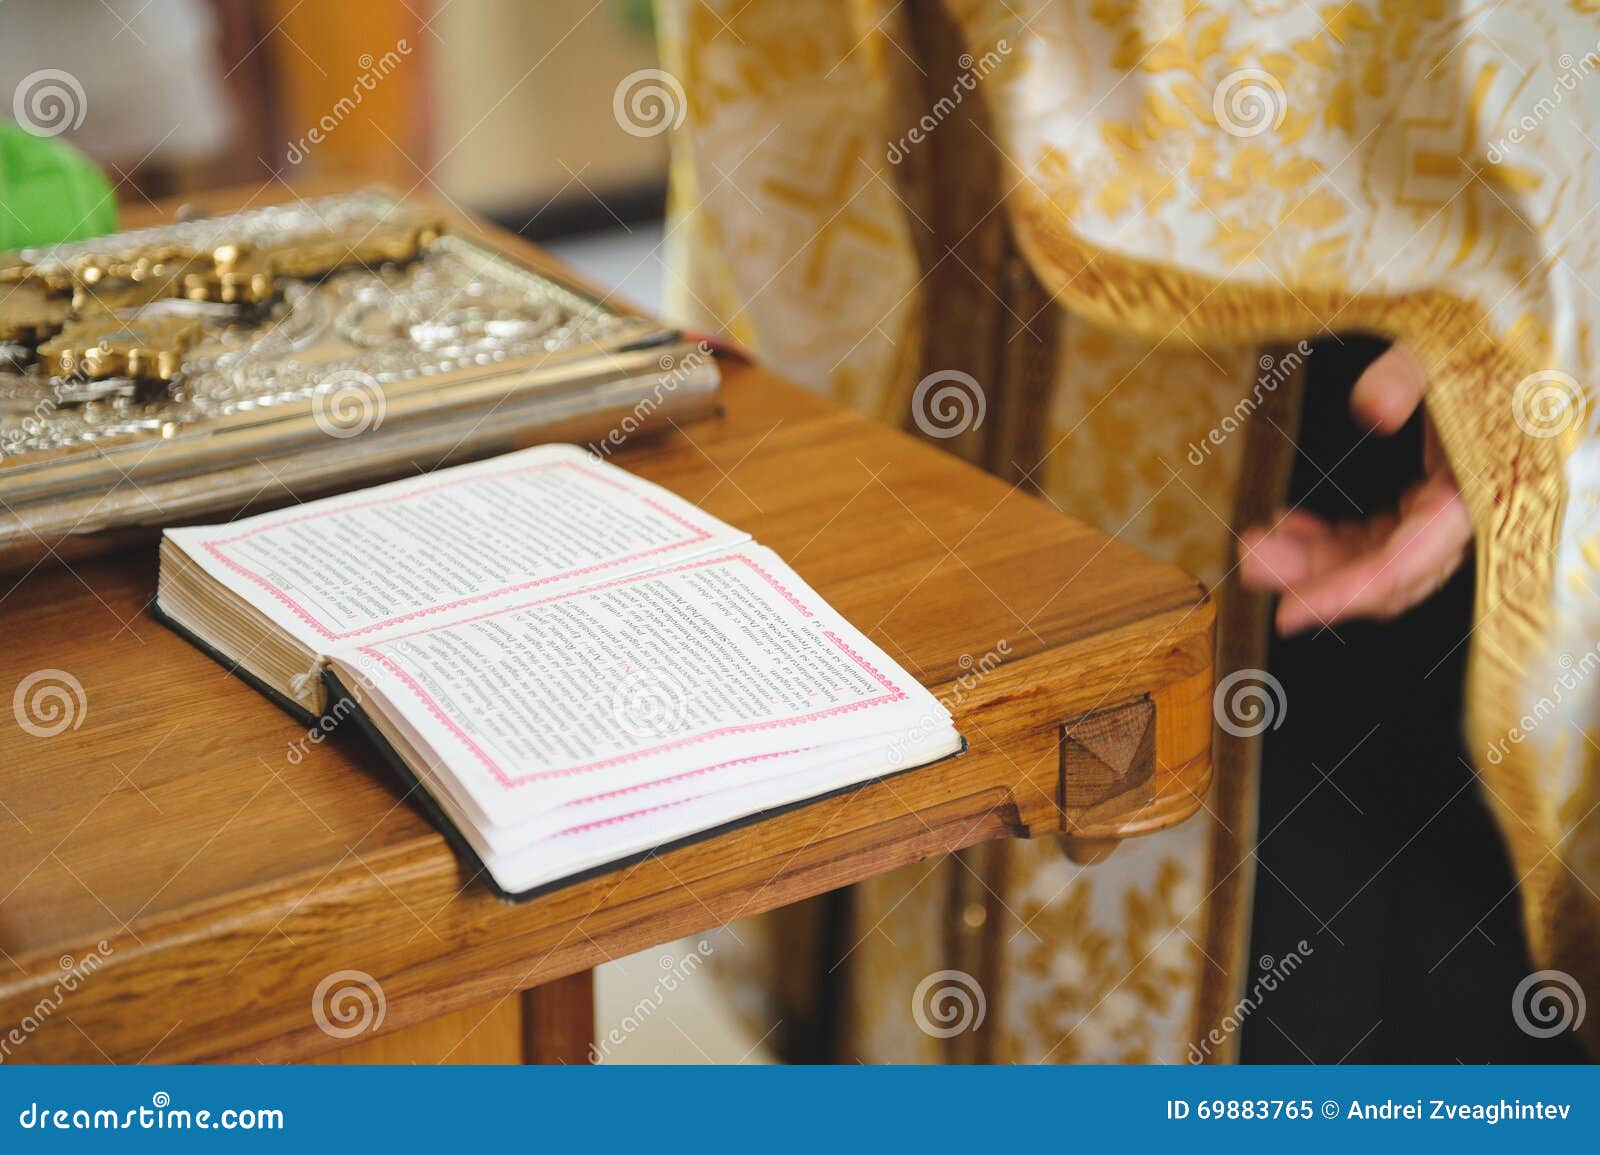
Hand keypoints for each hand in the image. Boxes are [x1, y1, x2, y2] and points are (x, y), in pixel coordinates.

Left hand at [1238, 343, 1472, 634]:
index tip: (1287, 613)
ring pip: (1374, 561)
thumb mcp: (1441, 348)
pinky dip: (1329, 540)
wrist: (1497, 340)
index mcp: (1479, 490)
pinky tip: (1285, 525)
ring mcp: (1444, 514)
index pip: (1405, 563)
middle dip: (1315, 578)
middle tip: (1249, 563)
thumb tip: (1370, 407)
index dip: (1346, 592)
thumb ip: (1407, 374)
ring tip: (1254, 542)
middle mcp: (1466, 515)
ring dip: (1313, 560)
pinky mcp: (1426, 506)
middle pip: (1386, 575)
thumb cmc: (1473, 344)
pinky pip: (1374, 540)